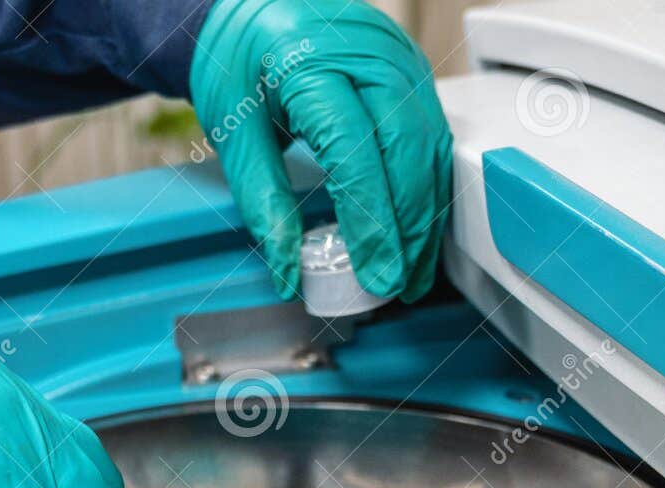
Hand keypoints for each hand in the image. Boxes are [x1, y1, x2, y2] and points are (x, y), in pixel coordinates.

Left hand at [191, 0, 451, 302]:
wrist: (254, 7)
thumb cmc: (239, 58)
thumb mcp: (233, 130)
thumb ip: (262, 201)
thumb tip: (287, 269)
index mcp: (312, 62)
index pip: (356, 150)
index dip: (371, 219)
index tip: (376, 271)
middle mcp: (367, 56)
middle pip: (406, 150)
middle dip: (409, 227)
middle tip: (399, 283)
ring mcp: (397, 59)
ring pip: (429, 146)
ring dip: (427, 216)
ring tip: (413, 271)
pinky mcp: (411, 71)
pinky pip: (431, 135)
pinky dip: (428, 188)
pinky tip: (419, 229)